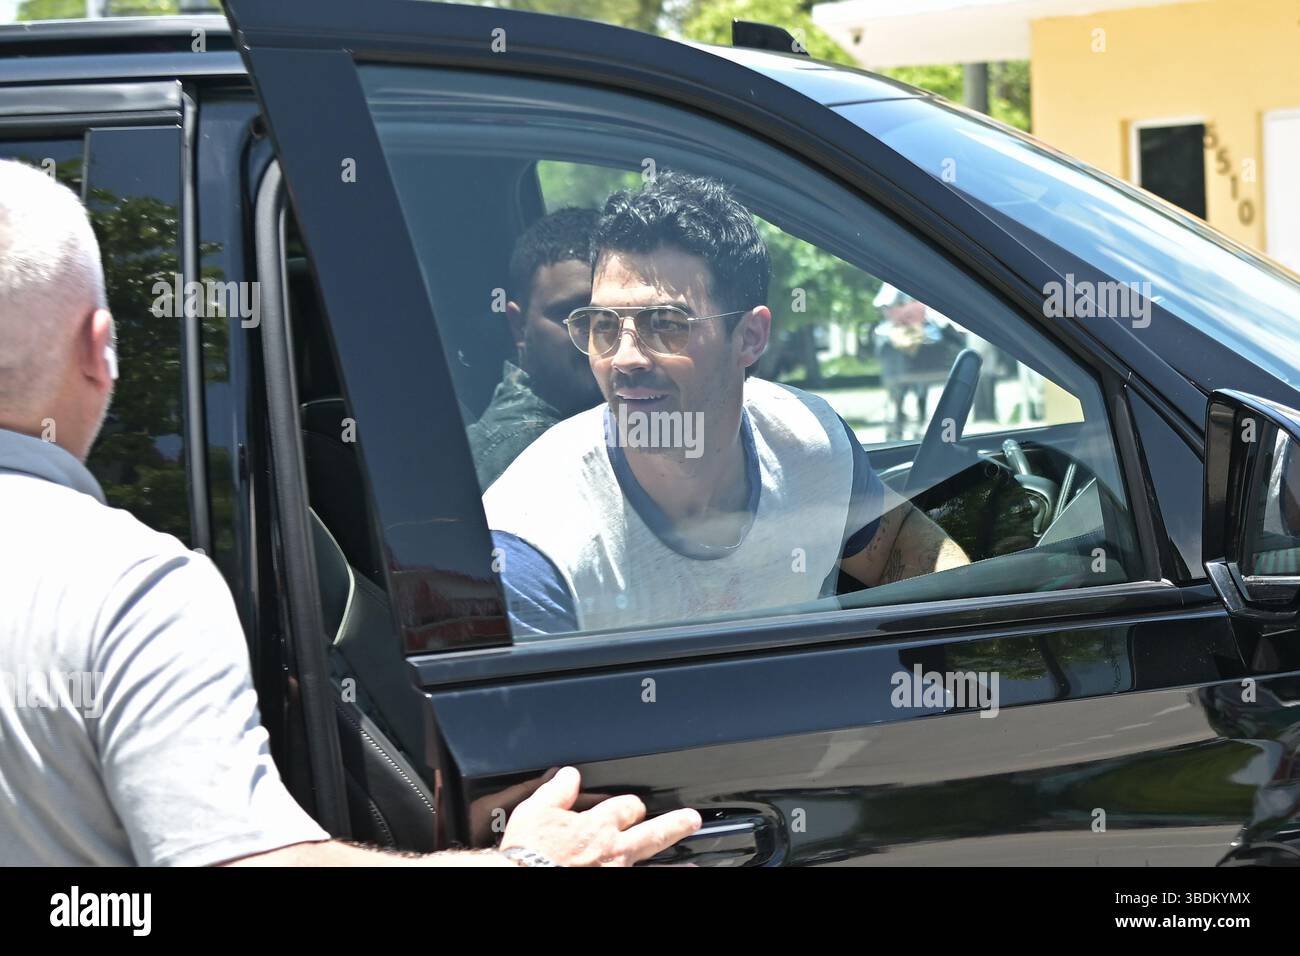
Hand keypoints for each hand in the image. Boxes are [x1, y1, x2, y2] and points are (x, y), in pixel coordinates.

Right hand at [499, 766, 700, 865]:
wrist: (519, 877)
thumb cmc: (526, 854)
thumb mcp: (535, 811)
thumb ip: (557, 790)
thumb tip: (569, 774)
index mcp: (597, 826)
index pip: (627, 806)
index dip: (631, 805)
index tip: (632, 807)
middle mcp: (613, 850)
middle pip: (654, 833)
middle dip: (675, 823)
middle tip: (691, 820)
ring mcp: (616, 873)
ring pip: (654, 865)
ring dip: (675, 865)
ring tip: (695, 865)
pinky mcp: (610, 885)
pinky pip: (640, 881)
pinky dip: (654, 877)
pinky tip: (669, 875)